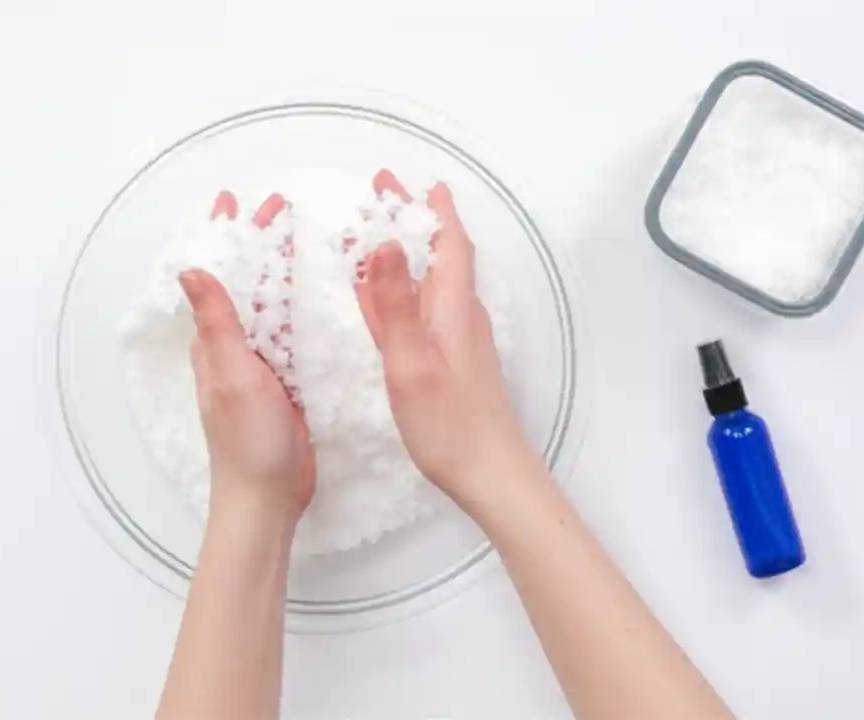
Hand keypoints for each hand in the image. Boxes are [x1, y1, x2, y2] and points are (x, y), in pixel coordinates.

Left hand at [180, 191, 315, 523]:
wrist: (266, 498)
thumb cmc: (247, 442)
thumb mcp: (233, 375)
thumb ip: (217, 323)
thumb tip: (191, 267)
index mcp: (217, 342)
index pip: (221, 274)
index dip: (228, 236)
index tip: (237, 199)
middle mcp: (236, 348)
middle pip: (248, 282)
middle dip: (259, 242)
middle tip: (279, 206)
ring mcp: (262, 366)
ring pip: (271, 305)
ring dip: (282, 269)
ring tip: (301, 236)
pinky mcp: (286, 384)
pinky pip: (292, 334)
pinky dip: (301, 307)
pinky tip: (317, 296)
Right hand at [355, 170, 534, 508]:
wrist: (491, 475)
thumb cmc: (451, 425)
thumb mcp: (412, 362)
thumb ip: (395, 305)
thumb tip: (386, 242)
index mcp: (454, 309)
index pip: (449, 244)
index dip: (431, 210)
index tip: (409, 182)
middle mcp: (460, 317)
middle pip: (439, 257)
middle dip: (411, 223)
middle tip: (381, 195)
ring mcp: (456, 342)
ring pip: (428, 285)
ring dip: (404, 257)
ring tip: (372, 236)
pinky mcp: (449, 365)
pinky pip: (421, 314)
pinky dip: (400, 295)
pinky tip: (382, 303)